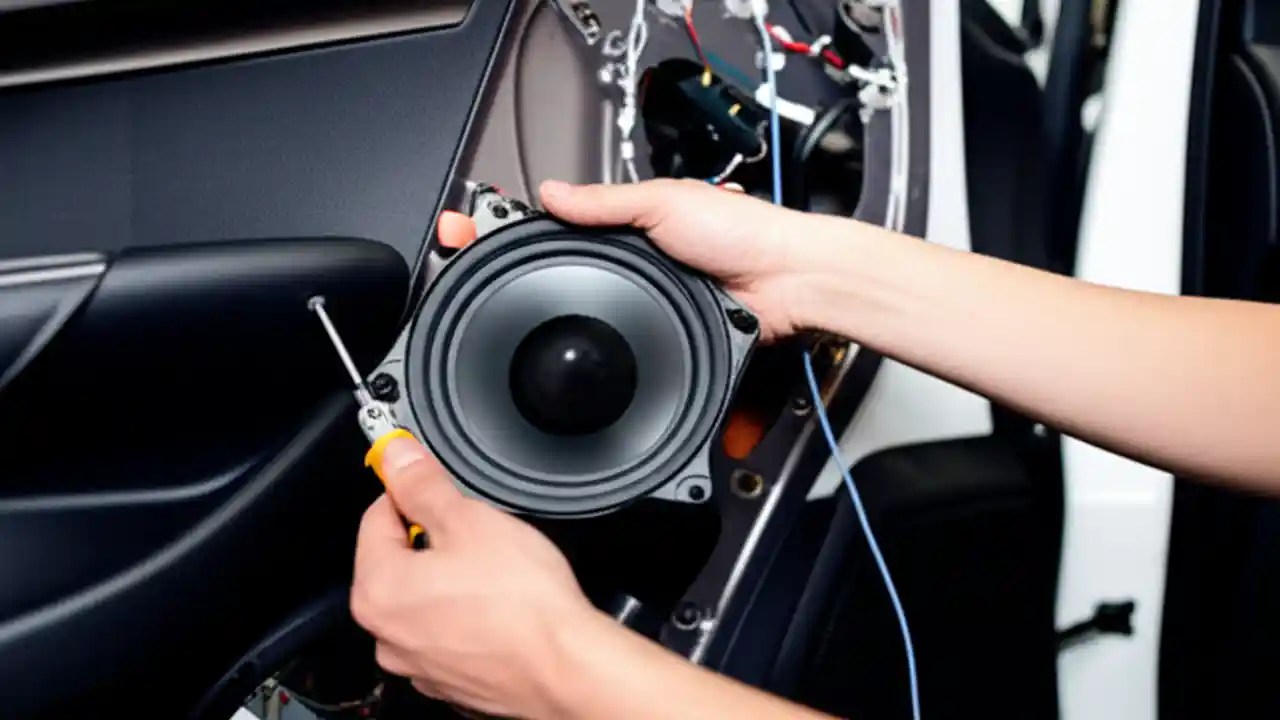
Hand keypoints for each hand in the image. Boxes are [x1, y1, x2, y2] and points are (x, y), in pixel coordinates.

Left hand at [350, 437, 596, 717]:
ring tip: (494, 574)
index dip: (410, 491)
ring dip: (450, 582)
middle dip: (432, 540)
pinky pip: (450, 635)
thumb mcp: (469, 520)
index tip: (430, 483)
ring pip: (425, 602)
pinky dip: (467, 619)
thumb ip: (424, 485)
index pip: (377, 516)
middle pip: (398, 563)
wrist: (564, 667)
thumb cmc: (521, 603)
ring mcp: (419, 665)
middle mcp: (387, 635)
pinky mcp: (452, 682)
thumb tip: (398, 459)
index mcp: (378, 590)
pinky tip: (499, 609)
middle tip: (476, 532)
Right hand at [539, 179, 822, 341]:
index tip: (526, 242)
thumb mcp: (663, 202)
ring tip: (593, 311)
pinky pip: (647, 335)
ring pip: (620, 308)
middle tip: (554, 284)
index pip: (591, 226)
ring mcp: (670, 294)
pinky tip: (630, 334)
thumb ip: (607, 201)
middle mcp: (658, 257)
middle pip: (601, 272)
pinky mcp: (681, 328)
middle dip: (582, 281)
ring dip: (612, 312)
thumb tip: (553, 193)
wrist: (788, 280)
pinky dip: (639, 337)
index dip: (560, 236)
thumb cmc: (744, 232)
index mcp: (650, 219)